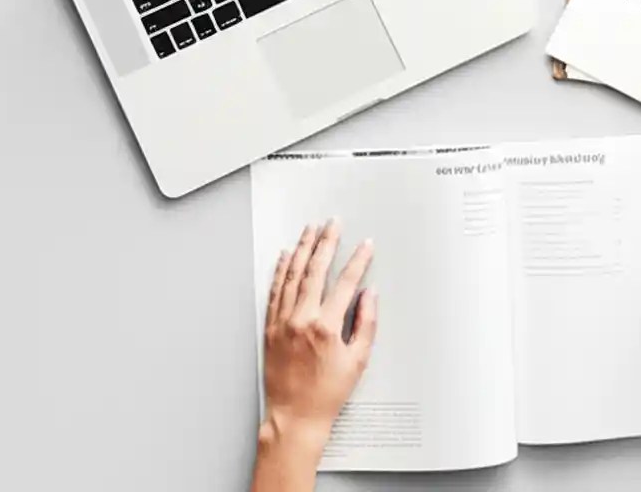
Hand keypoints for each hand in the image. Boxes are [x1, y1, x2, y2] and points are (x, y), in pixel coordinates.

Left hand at [261, 220, 377, 450]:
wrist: (295, 415)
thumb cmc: (326, 393)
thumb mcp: (357, 361)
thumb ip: (366, 323)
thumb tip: (369, 295)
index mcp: (326, 327)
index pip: (346, 282)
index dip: (358, 260)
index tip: (366, 246)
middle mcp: (302, 319)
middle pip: (316, 270)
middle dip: (326, 242)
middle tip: (333, 224)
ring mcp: (283, 322)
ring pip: (292, 275)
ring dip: (302, 249)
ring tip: (310, 231)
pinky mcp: (271, 328)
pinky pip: (275, 291)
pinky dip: (280, 271)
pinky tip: (284, 256)